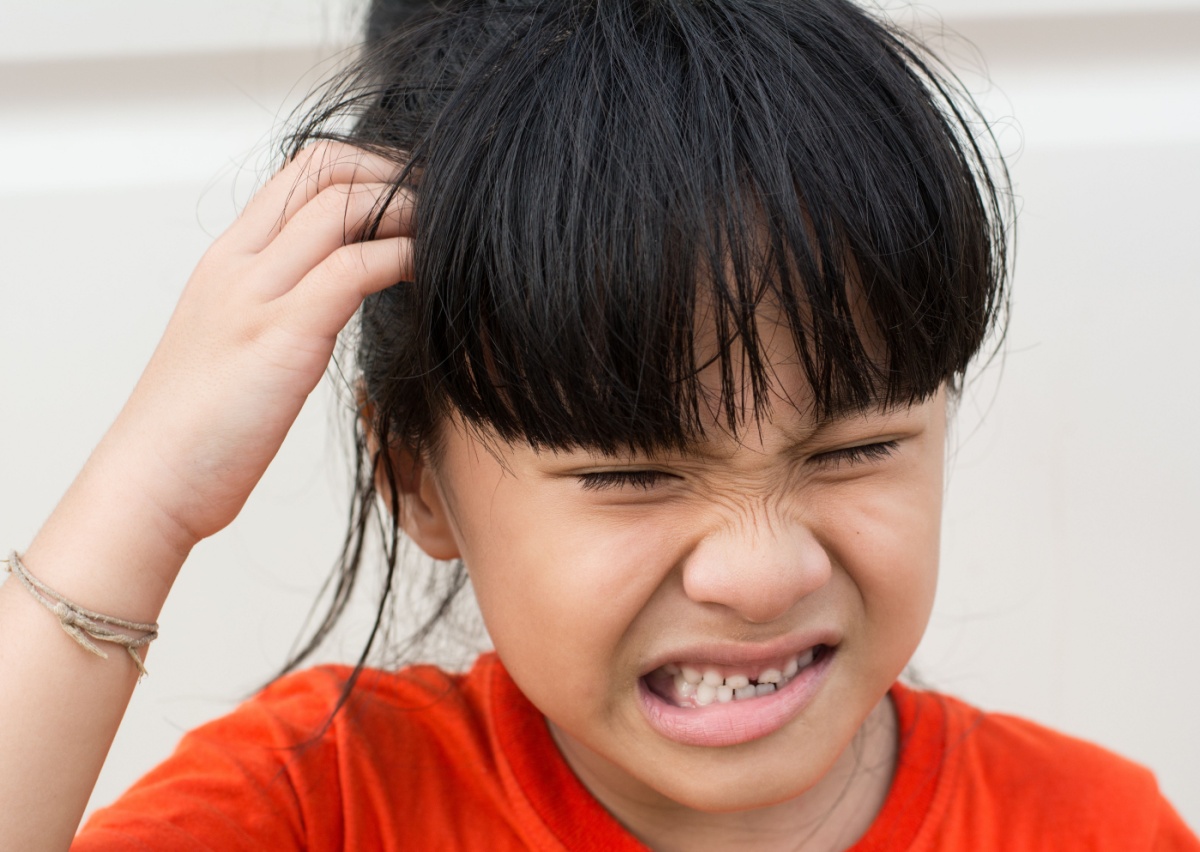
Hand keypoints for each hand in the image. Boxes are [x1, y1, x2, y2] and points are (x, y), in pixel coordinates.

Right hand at [106, 142, 411, 552]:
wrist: (151, 481)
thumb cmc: (198, 429)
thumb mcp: (233, 344)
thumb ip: (276, 306)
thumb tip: (333, 299)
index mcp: (227, 260)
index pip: (300, 171)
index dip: (367, 167)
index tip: (414, 194)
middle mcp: (239, 263)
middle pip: (324, 169)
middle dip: (394, 172)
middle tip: (443, 202)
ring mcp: (257, 294)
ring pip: (342, 205)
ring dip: (408, 209)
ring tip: (448, 233)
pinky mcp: (282, 334)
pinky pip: (355, 268)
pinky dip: (404, 258)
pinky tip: (431, 274)